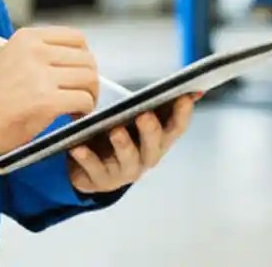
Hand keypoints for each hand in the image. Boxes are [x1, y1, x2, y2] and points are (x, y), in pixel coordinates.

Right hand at [0, 26, 98, 154]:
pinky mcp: (48, 100)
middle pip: (86, 59)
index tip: (80, 71)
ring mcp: (42, 75)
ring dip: (89, 95)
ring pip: (88, 79)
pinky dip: (84, 110)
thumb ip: (38, 55)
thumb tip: (72, 62)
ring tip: (78, 107)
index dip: (83, 56)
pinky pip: (83, 100)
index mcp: (26, 38)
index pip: (74, 37)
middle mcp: (36, 51)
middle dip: (89, 79)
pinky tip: (73, 117)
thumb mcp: (8, 59)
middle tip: (82, 94)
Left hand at [68, 93, 198, 194]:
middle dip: (150, 130)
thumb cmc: (119, 136)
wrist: (92, 169)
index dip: (182, 114)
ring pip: (128, 159)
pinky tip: (78, 147)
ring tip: (115, 130)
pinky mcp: (101, 181)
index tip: (183, 97)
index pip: (176, 128)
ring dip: (123, 144)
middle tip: (144, 115)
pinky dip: (87, 158)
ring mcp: (124, 172)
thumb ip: (159, 106)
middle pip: (153, 145)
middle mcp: (146, 158)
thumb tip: (193, 89)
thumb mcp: (137, 121)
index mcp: (159, 141)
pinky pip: (94, 169)